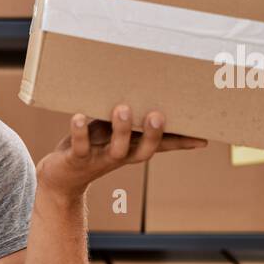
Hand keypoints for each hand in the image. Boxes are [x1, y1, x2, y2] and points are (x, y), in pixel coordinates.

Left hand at [37, 104, 205, 201]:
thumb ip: (124, 113)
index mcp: (132, 148)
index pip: (162, 146)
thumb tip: (140, 86)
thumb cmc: (89, 145)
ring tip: (122, 108)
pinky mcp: (76, 159)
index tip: (203, 138)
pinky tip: (78, 117)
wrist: (60, 177)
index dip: (182, 143)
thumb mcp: (108, 128)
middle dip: (152, 135)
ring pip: (116, 149)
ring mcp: (99, 159)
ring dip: (121, 130)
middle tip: (158, 115)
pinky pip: (80, 146)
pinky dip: (80, 132)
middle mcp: (120, 156)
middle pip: (143, 151)